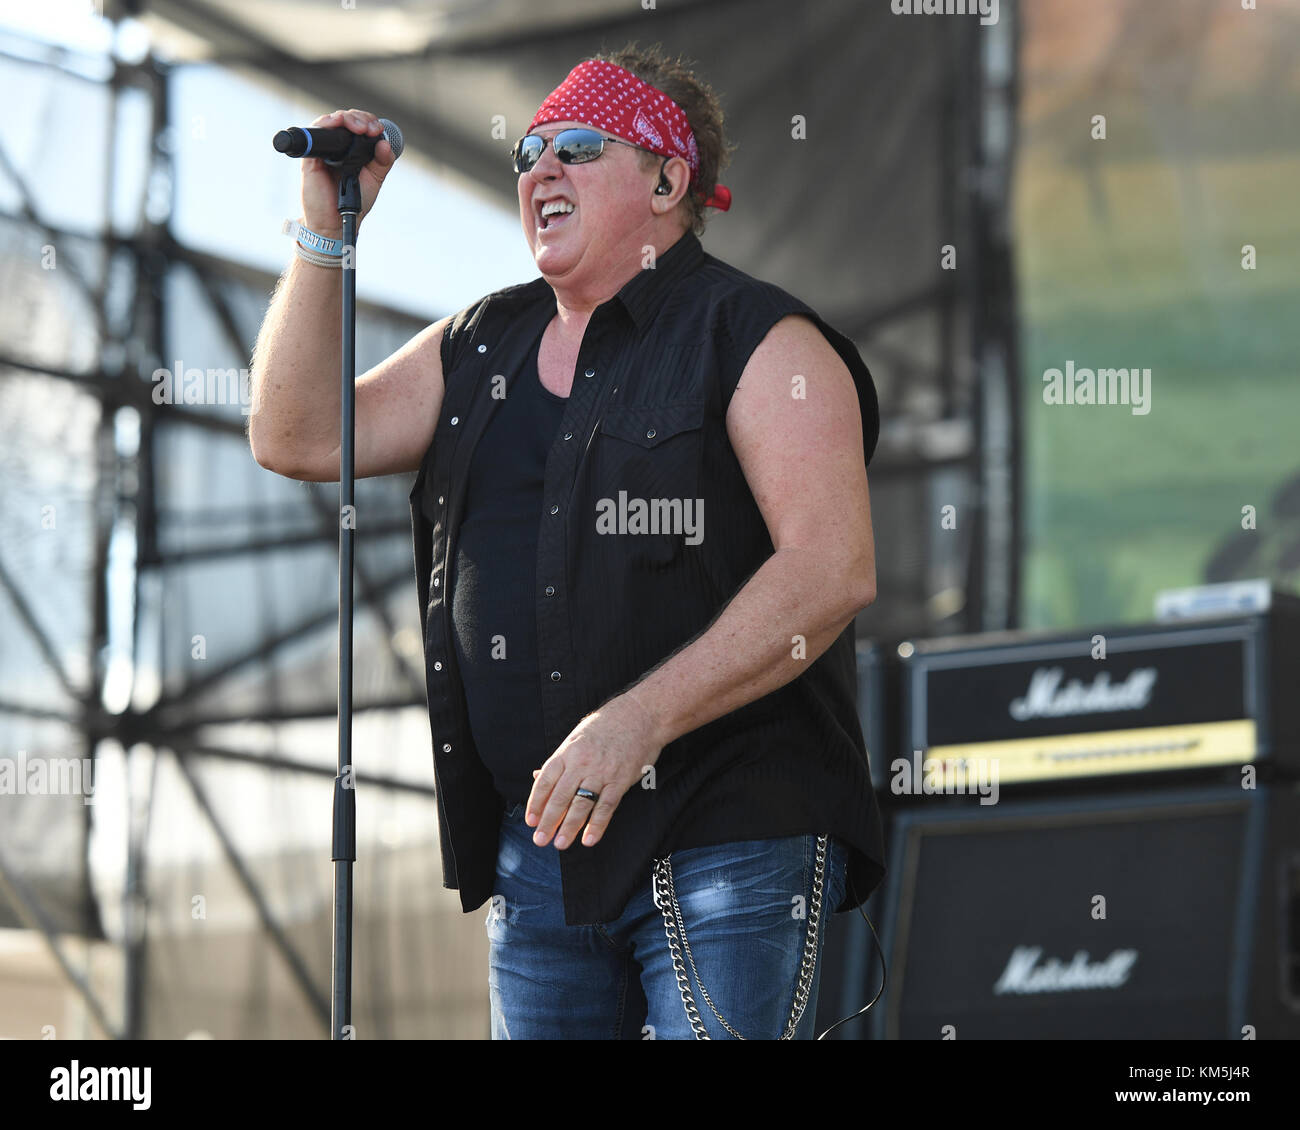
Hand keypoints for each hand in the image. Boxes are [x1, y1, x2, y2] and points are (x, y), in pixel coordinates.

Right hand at [299, 108, 396, 235]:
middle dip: (360, 118)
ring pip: (331, 121)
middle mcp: (337, 147)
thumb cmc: (354, 203)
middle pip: (346, 119)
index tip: (378, 129)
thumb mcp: (374, 180)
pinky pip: (315, 133)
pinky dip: (326, 123)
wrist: (335, 222)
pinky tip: (337, 122)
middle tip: (370, 128)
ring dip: (346, 118)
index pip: (359, 125)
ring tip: (359, 127)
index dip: (369, 121)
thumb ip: (382, 163)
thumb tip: (384, 143)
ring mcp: (323, 150)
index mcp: (353, 150)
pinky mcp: (311, 157)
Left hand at [526, 693, 667, 849]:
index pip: (545, 781)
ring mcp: (601, 773)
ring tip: (560, 844)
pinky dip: (597, 825)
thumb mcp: (576, 737)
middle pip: (560, 797)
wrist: (640, 715)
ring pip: (581, 805)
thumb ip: (559, 760)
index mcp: (567, 752)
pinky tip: (588, 840)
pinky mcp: (620, 780)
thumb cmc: (606, 725)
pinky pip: (606, 807)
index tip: (530, 821)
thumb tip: (537, 776)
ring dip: (569, 828)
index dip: (536, 803)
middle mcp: (581, 763)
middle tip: (540, 840)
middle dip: (548, 821)